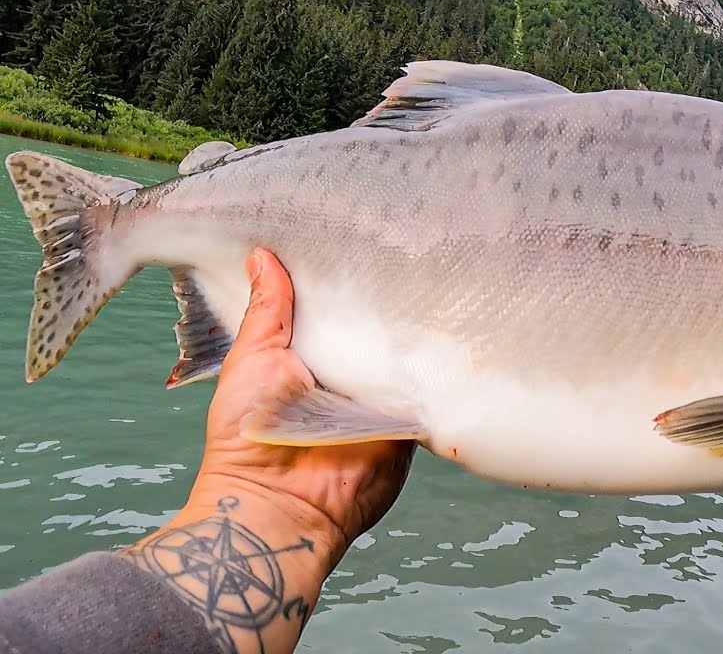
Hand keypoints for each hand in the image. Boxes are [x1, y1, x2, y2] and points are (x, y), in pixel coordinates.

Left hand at [120, 249, 415, 653]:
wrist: (278, 506)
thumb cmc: (248, 435)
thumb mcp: (252, 358)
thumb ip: (266, 311)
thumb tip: (262, 254)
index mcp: (311, 360)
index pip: (339, 314)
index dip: (348, 283)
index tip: (361, 240)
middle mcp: (350, 380)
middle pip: (378, 333)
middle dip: (388, 304)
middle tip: (407, 253)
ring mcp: (382, 402)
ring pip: (407, 359)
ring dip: (416, 335)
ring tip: (436, 282)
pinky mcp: (409, 425)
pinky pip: (429, 392)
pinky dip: (434, 373)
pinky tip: (450, 333)